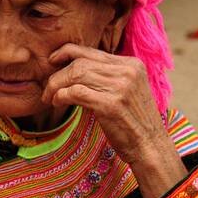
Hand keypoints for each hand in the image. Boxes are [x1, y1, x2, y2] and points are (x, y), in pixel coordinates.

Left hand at [43, 43, 186, 197]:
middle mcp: (127, 71)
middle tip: (47, 90)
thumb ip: (106, 78)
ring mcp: (120, 86)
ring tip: (50, 99)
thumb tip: (73, 71)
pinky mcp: (111, 104)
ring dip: (56, 86)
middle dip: (57, 75)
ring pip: (75, 74)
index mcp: (131, 64)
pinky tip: (58, 103)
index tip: (52, 61)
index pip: (91, 51)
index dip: (66, 53)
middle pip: (80, 62)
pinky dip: (61, 96)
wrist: (150, 147)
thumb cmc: (132, 123)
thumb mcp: (125, 92)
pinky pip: (76, 92)